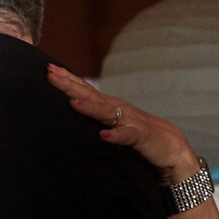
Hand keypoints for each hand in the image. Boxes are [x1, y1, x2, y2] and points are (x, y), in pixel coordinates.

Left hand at [49, 66, 200, 185]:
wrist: (171, 149)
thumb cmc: (137, 136)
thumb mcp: (111, 125)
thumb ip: (94, 118)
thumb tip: (68, 111)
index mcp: (108, 106)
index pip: (85, 90)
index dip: (67, 79)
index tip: (47, 69)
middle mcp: (117, 109)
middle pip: (91, 95)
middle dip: (71, 85)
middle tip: (51, 74)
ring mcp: (130, 121)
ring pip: (107, 113)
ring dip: (90, 107)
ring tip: (73, 102)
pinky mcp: (142, 138)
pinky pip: (128, 136)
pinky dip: (116, 136)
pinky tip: (104, 136)